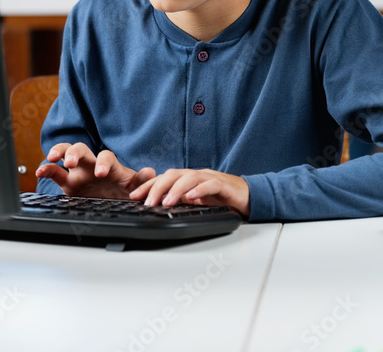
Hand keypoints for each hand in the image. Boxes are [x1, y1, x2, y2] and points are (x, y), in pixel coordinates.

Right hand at [35, 142, 155, 198]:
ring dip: (60, 152)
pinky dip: (46, 169)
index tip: (100, 173)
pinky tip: (39, 172)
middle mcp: (92, 165)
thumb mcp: (134, 188)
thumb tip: (150, 172)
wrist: (115, 202)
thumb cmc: (124, 192)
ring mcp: (78, 172)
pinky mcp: (67, 182)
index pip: (106, 157)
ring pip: (66, 153)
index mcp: (110, 165)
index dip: (102, 163)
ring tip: (52, 158)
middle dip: (75, 152)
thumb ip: (141, 181)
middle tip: (71, 162)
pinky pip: (54, 172)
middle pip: (82, 149)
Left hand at [129, 169, 250, 218]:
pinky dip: (200, 189)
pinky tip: (191, 197)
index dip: (148, 185)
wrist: (248, 196)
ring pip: (189, 177)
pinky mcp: (224, 185)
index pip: (164, 178)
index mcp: (188, 179)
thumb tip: (158, 208)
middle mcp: (197, 175)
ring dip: (175, 189)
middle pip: (174, 174)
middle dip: (158, 187)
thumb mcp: (196, 202)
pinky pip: (210, 184)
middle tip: (147, 202)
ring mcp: (210, 178)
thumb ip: (180, 202)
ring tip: (166, 202)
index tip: (133, 196)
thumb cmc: (222, 199)